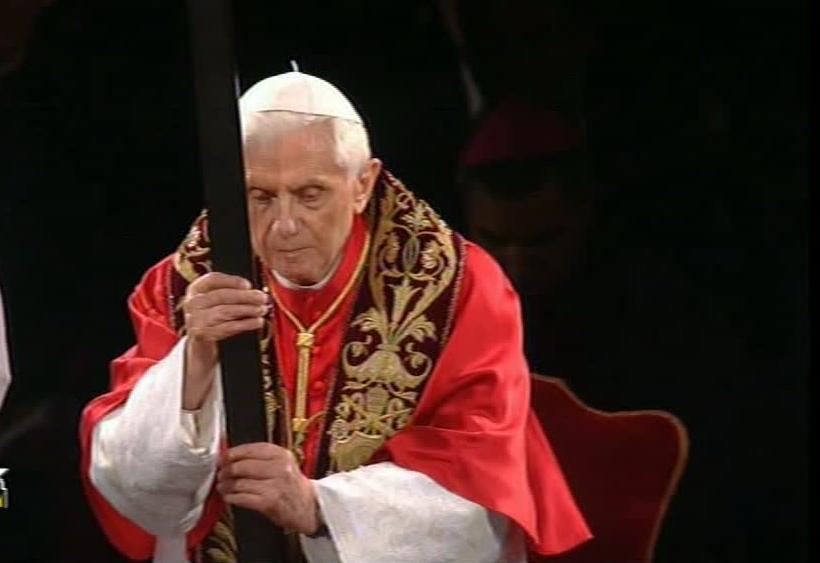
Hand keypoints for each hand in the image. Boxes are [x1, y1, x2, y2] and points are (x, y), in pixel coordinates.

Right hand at [181, 272, 267, 408]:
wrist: (202, 346)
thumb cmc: (214, 319)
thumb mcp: (217, 302)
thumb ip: (230, 292)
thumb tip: (255, 290)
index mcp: (195, 289)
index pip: (213, 279)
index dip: (232, 281)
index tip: (248, 285)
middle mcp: (192, 302)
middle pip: (222, 295)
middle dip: (246, 296)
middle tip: (262, 298)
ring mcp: (195, 319)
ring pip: (225, 311)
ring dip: (247, 310)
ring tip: (262, 310)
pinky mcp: (202, 334)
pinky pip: (227, 327)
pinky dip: (245, 324)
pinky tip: (257, 322)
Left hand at [217, 443, 319, 534]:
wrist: (308, 505)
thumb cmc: (291, 484)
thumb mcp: (282, 463)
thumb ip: (260, 457)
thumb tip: (231, 455)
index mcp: (280, 454)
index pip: (249, 449)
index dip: (232, 454)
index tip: (222, 458)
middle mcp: (279, 468)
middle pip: (242, 466)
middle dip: (226, 471)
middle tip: (221, 474)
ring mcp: (274, 485)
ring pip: (240, 483)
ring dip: (226, 486)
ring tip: (223, 487)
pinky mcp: (269, 502)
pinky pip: (242, 498)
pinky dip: (232, 498)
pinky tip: (229, 497)